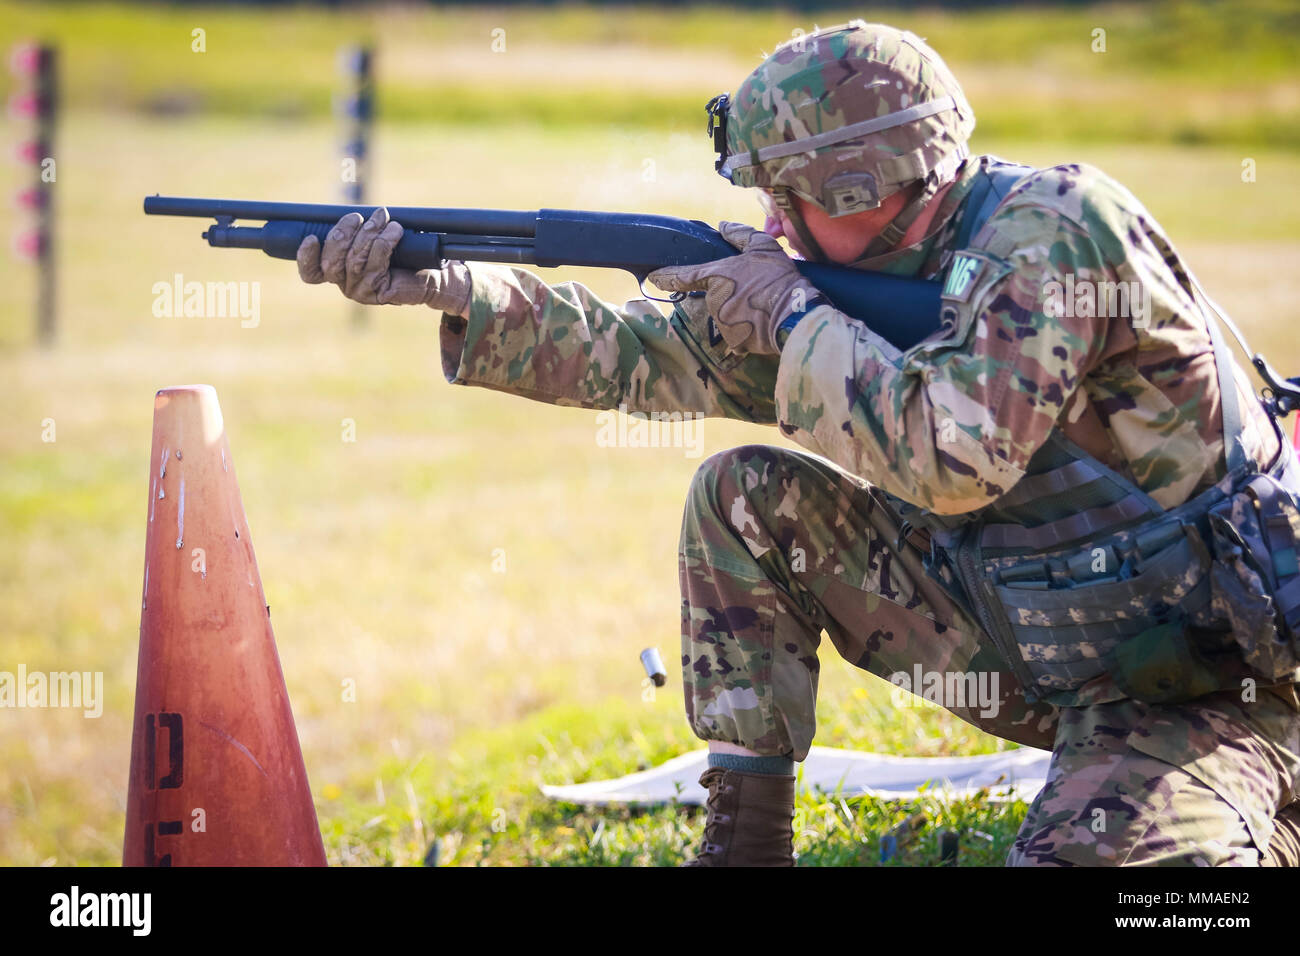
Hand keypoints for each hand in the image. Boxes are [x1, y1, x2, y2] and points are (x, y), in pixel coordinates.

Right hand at [296, 207, 472, 315]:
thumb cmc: (402, 251)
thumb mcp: (374, 236)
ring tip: (383, 217)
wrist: (434, 272)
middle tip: (358, 217)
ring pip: (354, 260)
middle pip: (331, 262)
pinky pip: (376, 264)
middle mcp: (346, 284)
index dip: (306, 257)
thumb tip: (348, 215)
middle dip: (342, 234)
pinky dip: (385, 242)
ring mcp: (362, 292)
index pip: (311, 273)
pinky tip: (395, 230)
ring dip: (368, 233)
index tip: (312, 238)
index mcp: (338, 272)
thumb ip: (356, 230)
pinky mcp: (380, 293)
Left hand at [647, 221, 817, 354]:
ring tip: (762, 306)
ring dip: (740, 311)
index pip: (683, 276)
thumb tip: (722, 225)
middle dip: (731, 294)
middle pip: (715, 296)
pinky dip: (746, 329)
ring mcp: (721, 322)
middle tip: (755, 291)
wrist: (795, 315)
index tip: (652, 277)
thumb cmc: (778, 278)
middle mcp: (714, 300)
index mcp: (717, 275)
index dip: (665, 277)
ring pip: (726, 315)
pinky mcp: (732, 341)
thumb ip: (740, 234)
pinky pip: (736, 333)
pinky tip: (762, 322)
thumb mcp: (763, 247)